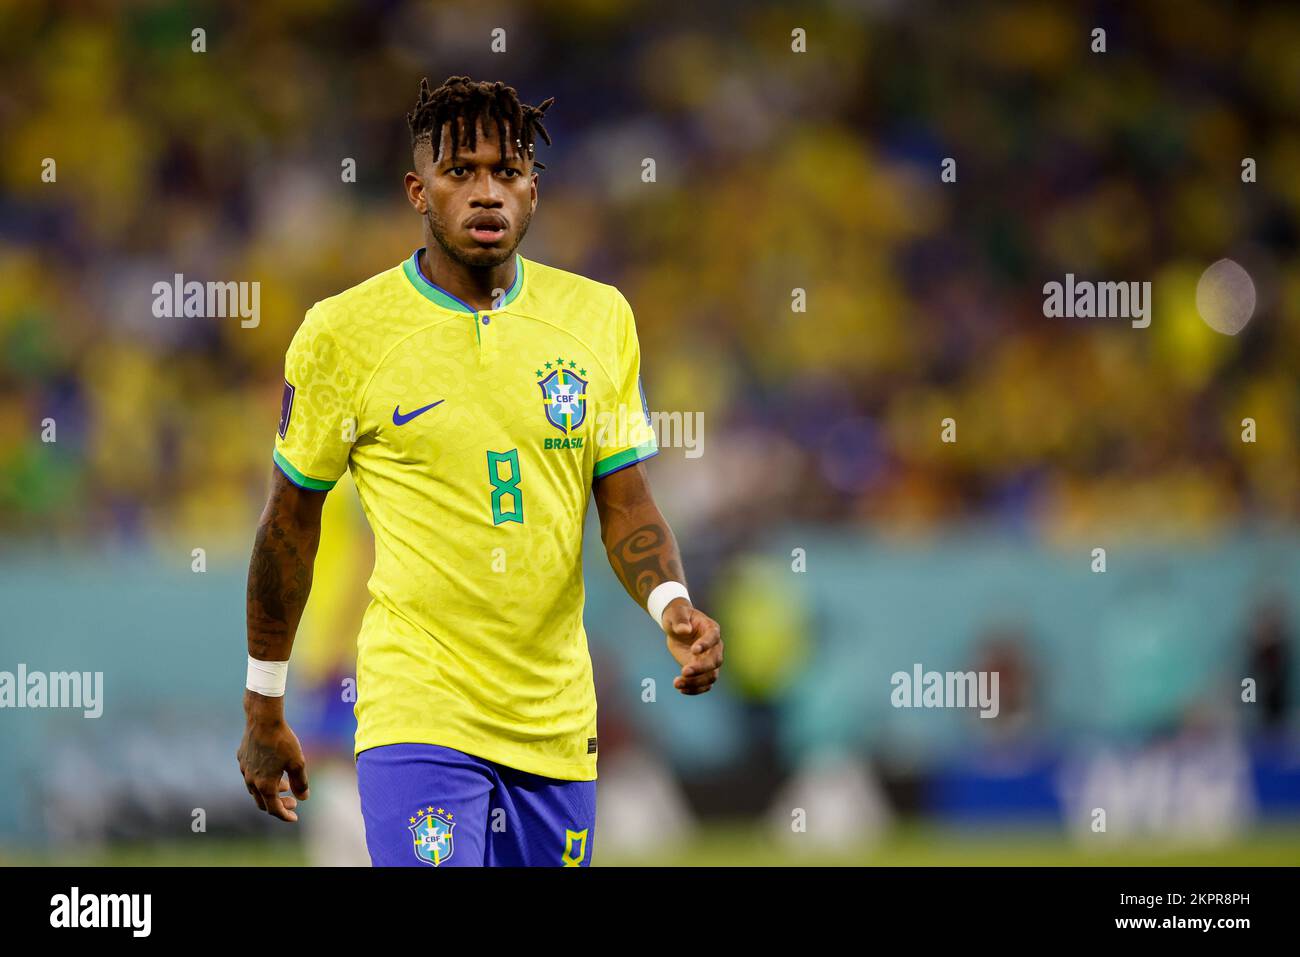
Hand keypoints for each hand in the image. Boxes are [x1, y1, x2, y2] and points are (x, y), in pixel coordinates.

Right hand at [237, 690, 309, 822]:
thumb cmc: (282, 741)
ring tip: (285, 786)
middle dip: (278, 805)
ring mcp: (244, 770)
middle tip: (292, 803)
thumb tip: (303, 798)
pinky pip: (251, 775)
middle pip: (263, 802)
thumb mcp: (298, 763)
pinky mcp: (242, 759)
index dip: (285, 815)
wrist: (263, 720)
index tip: (294, 817)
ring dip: (271, 791)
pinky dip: (263, 778)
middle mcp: (251, 781)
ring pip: (256, 789)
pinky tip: (273, 770)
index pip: (274, 809)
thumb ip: (300, 783)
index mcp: (265, 785)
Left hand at [662, 599, 722, 694]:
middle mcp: (715, 646)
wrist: (677, 626)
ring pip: (711, 676)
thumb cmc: (678, 616)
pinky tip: (681, 689)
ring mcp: (710, 660)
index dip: (706, 644)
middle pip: (715, 660)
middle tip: (683, 671)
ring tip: (677, 683)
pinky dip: (695, 689)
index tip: (694, 650)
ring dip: (696, 682)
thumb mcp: (675, 614)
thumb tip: (684, 630)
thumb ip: (679, 620)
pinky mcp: (702, 670)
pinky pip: (705, 684)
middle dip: (701, 668)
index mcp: (711, 628)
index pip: (713, 637)